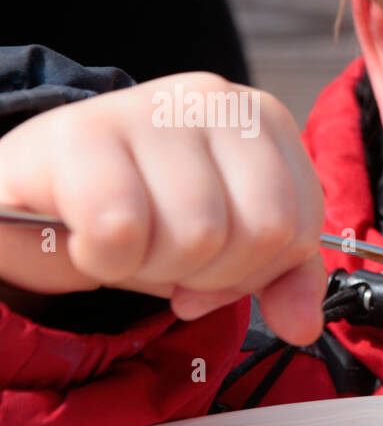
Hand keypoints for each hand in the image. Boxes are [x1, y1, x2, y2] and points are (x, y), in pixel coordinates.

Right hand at [0, 73, 324, 343]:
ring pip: (198, 235)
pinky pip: (122, 229)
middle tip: (167, 258)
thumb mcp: (229, 247)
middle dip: (212, 274)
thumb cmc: (145, 213)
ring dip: (156, 268)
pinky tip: (90, 238)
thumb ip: (283, 277)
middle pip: (261, 232)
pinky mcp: (81, 132)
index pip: (300, 225)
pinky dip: (106, 259)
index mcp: (265, 122)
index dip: (257, 271)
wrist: (37, 195)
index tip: (214, 269)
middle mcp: (217, 100)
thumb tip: (303, 325)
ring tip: (129, 244)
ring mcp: (150, 107)